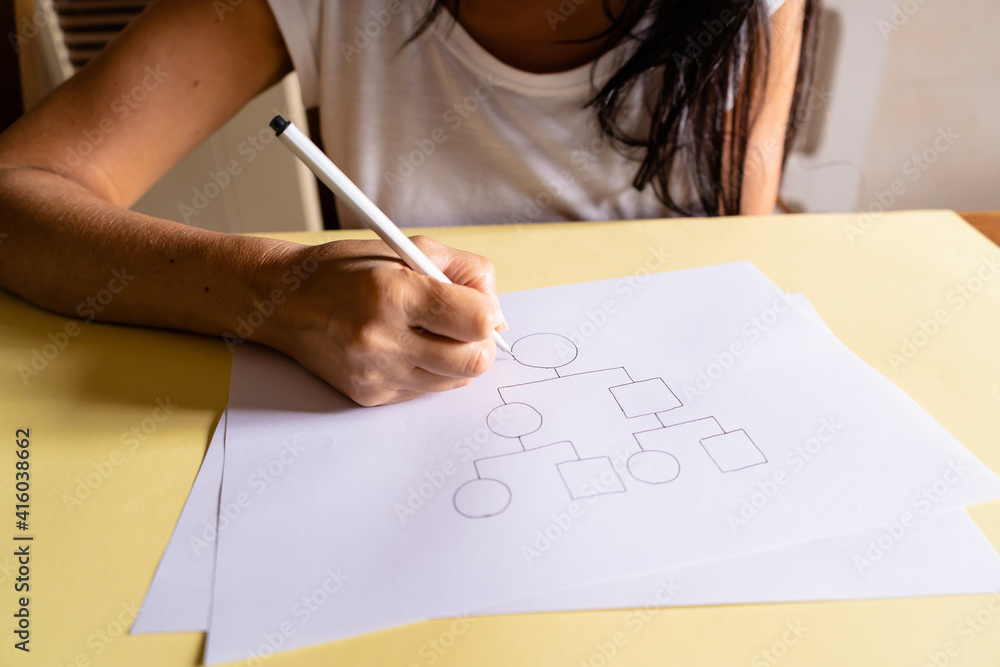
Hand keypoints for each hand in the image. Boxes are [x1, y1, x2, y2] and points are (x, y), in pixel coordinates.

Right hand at [256, 235, 505, 405]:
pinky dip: (427, 371)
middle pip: (474, 362)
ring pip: (454, 382)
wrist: (285, 302)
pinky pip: (425, 391)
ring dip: (453, 359)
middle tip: (464, 326)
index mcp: (393, 294)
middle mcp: (382, 339)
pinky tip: (404, 347)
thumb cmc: (347, 270)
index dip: (487, 314)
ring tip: (428, 332)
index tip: (477, 307)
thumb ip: (466, 273)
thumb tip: (498, 316)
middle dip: (479, 344)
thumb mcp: (409, 248)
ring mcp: (375, 373)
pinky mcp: (370, 395)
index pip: (478, 321)